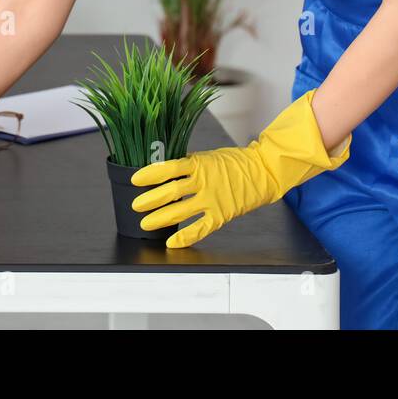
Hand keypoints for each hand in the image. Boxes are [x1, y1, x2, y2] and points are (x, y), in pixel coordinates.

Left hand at [129, 89, 351, 248]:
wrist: (263, 172)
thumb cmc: (235, 162)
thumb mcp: (209, 156)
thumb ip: (189, 164)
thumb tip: (166, 170)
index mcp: (199, 163)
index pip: (168, 168)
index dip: (150, 174)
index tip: (135, 179)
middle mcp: (203, 181)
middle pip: (170, 192)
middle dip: (150, 200)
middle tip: (136, 205)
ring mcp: (212, 199)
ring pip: (180, 211)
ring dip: (160, 218)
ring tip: (145, 223)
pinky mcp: (221, 214)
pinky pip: (200, 228)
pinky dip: (184, 237)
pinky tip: (171, 242)